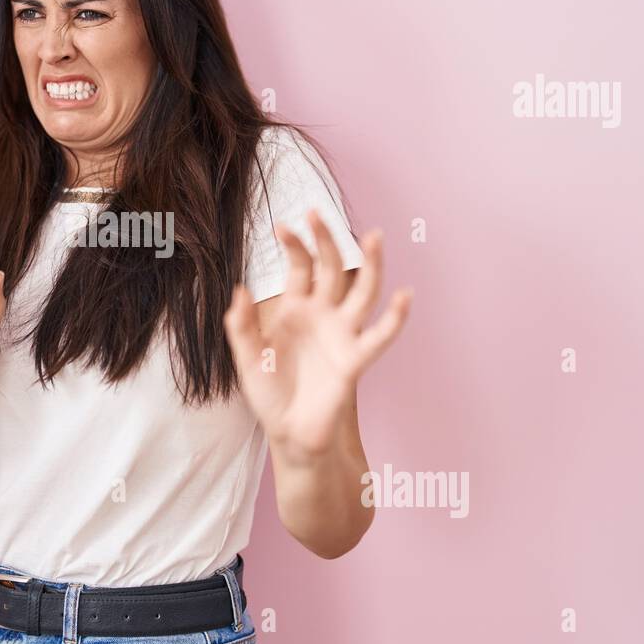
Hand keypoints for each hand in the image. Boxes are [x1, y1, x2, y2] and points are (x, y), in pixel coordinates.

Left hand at [223, 209, 411, 455]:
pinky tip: (404, 296)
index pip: (300, 268)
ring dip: (371, 264)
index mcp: (295, 310)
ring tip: (373, 236)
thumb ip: (240, 325)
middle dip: (326, 241)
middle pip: (331, 269)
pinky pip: (379, 336)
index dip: (294, 246)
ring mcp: (341, 334)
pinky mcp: (354, 359)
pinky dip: (395, 318)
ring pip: (362, 291)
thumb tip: (239, 290)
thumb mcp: (246, 358)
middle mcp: (323, 315)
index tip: (281, 225)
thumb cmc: (269, 393)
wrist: (288, 432)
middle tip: (318, 212)